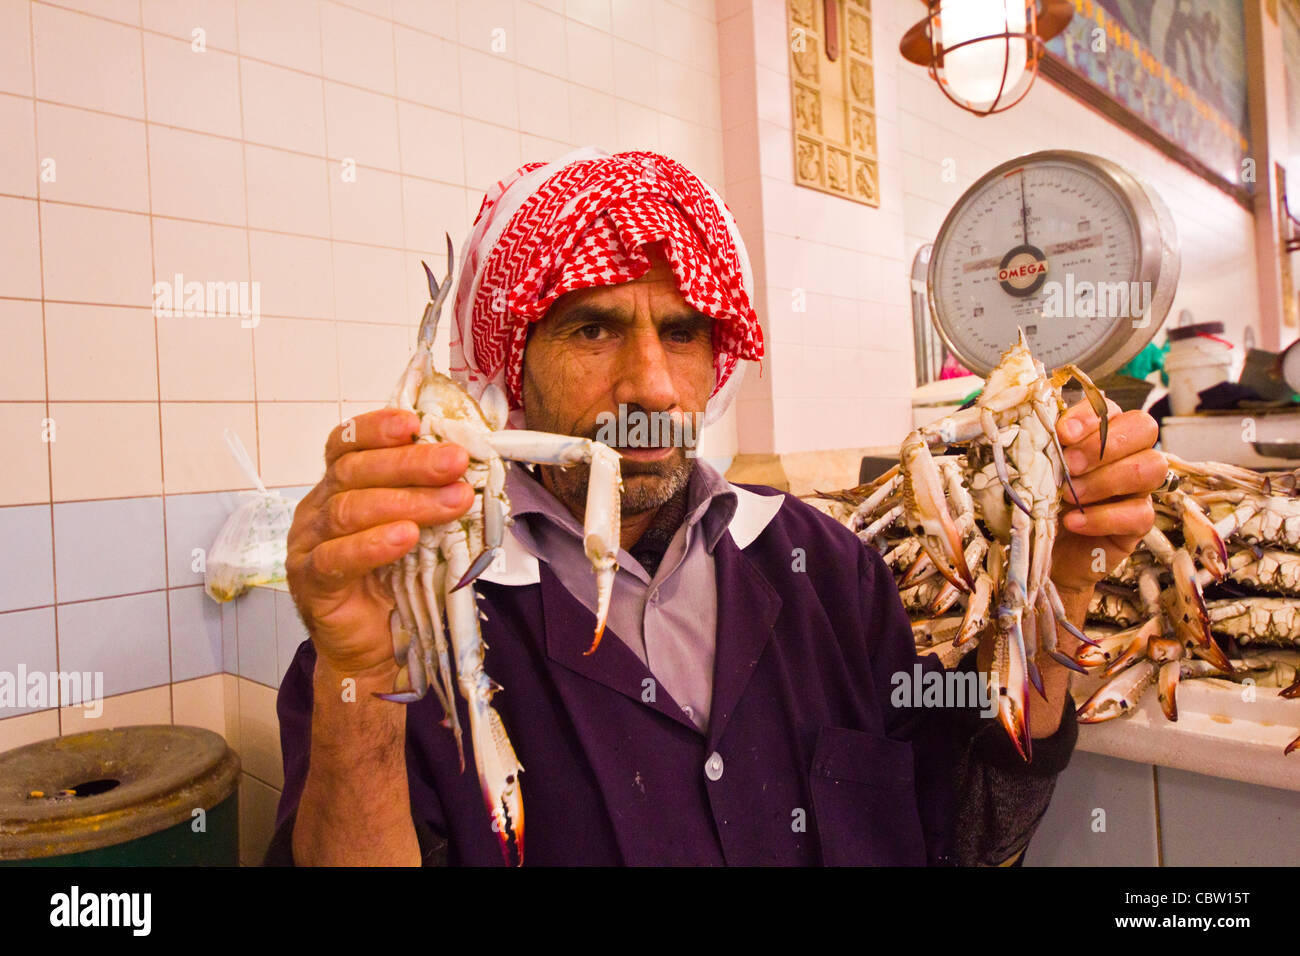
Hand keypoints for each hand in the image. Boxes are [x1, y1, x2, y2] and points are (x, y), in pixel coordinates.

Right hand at [285, 408, 473, 676]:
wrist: (374, 648)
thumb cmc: (396, 583)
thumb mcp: (417, 531)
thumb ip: (430, 499)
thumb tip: (474, 472)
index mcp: (339, 487)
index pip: (348, 445)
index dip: (377, 429)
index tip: (414, 423)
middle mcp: (318, 508)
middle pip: (355, 472)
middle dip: (410, 463)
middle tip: (456, 461)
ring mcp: (308, 544)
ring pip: (349, 510)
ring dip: (406, 502)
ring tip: (451, 501)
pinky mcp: (310, 582)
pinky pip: (336, 558)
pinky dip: (373, 545)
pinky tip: (405, 538)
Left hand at [1049, 398, 1165, 594]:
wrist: (1042, 549)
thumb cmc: (1039, 501)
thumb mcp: (1034, 469)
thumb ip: (1040, 446)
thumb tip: (1031, 427)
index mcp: (1101, 432)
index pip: (1111, 408)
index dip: (1090, 416)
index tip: (1062, 433)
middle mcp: (1127, 453)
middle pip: (1144, 428)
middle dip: (1104, 445)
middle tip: (1069, 466)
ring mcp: (1138, 487)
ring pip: (1150, 467)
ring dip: (1105, 480)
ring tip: (1067, 496)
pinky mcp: (1139, 522)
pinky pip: (1139, 513)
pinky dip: (1102, 517)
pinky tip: (1073, 522)